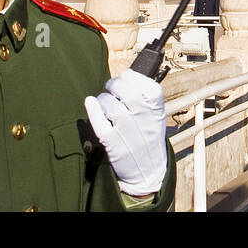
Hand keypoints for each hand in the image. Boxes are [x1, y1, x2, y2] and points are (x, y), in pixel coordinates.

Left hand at [85, 71, 167, 196]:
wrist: (148, 171)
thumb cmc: (149, 137)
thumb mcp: (157, 116)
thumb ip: (146, 97)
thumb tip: (125, 76)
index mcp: (156, 107)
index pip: (142, 81)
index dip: (130, 77)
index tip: (125, 79)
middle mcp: (143, 116)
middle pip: (123, 88)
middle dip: (114, 84)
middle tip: (111, 87)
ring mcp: (127, 129)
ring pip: (108, 103)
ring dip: (103, 99)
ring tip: (105, 103)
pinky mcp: (112, 142)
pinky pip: (98, 120)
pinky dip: (92, 109)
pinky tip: (90, 103)